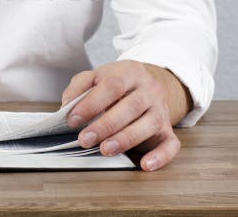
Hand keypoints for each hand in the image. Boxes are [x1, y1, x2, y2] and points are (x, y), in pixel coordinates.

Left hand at [61, 59, 189, 171]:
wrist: (147, 86)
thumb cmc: (115, 84)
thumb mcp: (95, 77)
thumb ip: (79, 87)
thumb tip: (67, 105)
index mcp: (130, 72)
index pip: (112, 85)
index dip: (91, 104)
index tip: (72, 120)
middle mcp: (150, 90)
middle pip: (132, 106)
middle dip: (106, 125)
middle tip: (85, 139)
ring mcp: (161, 110)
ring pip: (150, 124)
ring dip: (126, 139)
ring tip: (105, 150)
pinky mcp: (168, 130)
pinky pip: (171, 144)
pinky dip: (160, 157)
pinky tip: (144, 164)